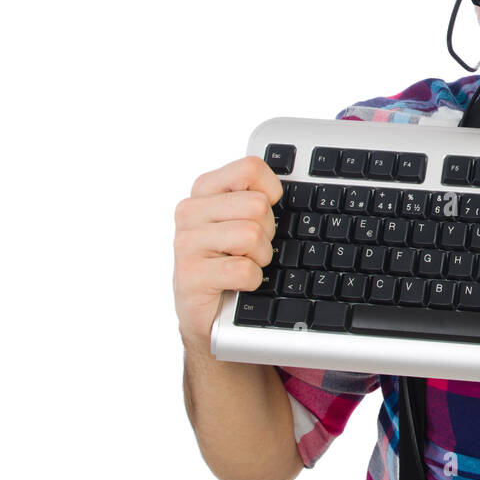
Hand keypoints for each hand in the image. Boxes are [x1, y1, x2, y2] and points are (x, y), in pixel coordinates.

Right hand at [173, 156, 284, 354]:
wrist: (209, 311)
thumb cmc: (231, 259)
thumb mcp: (243, 219)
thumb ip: (257, 196)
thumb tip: (293, 187)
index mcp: (205, 189)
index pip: (250, 168)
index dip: (272, 191)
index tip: (267, 210)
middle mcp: (190, 211)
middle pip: (257, 205)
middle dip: (268, 230)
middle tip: (252, 247)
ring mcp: (186, 242)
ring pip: (251, 235)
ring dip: (260, 256)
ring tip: (244, 263)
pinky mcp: (190, 275)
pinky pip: (243, 269)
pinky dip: (252, 280)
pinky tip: (238, 283)